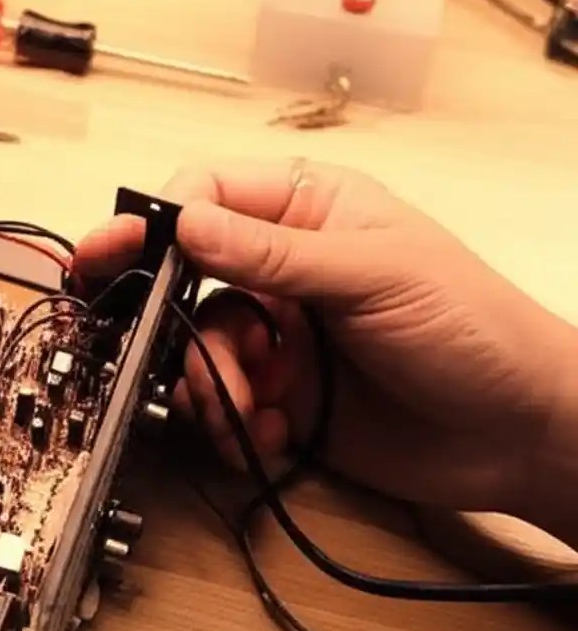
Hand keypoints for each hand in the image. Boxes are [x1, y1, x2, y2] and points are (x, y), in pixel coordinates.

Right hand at [75, 159, 577, 539]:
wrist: (518, 436)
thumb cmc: (471, 329)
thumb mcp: (374, 275)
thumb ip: (276, 253)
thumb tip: (187, 223)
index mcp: (310, 213)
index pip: (210, 195)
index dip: (157, 219)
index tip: (113, 248)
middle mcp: (285, 269)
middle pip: (188, 275)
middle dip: (166, 312)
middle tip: (134, 337)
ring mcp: (280, 335)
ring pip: (197, 347)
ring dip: (208, 381)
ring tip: (246, 408)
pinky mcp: (281, 396)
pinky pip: (222, 402)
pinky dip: (231, 422)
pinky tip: (268, 434)